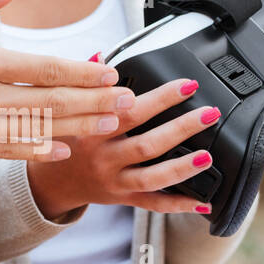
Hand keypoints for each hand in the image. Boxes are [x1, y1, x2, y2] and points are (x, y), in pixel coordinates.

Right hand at [0, 0, 134, 162]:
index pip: (41, 69)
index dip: (81, 73)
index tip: (111, 72)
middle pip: (48, 103)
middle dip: (93, 103)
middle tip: (129, 103)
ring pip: (34, 129)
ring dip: (76, 128)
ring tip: (111, 125)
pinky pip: (6, 151)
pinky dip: (36, 151)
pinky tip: (61, 150)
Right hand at [27, 78, 221, 219]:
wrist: (54, 182)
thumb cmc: (69, 140)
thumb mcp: (68, 111)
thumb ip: (87, 86)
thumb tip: (100, 58)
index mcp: (93, 132)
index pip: (129, 112)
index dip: (160, 98)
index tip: (186, 85)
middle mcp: (104, 159)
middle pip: (146, 146)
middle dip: (181, 129)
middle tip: (209, 114)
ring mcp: (115, 182)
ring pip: (152, 178)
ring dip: (182, 168)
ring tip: (207, 157)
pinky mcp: (123, 199)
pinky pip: (153, 204)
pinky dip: (178, 205)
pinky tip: (203, 202)